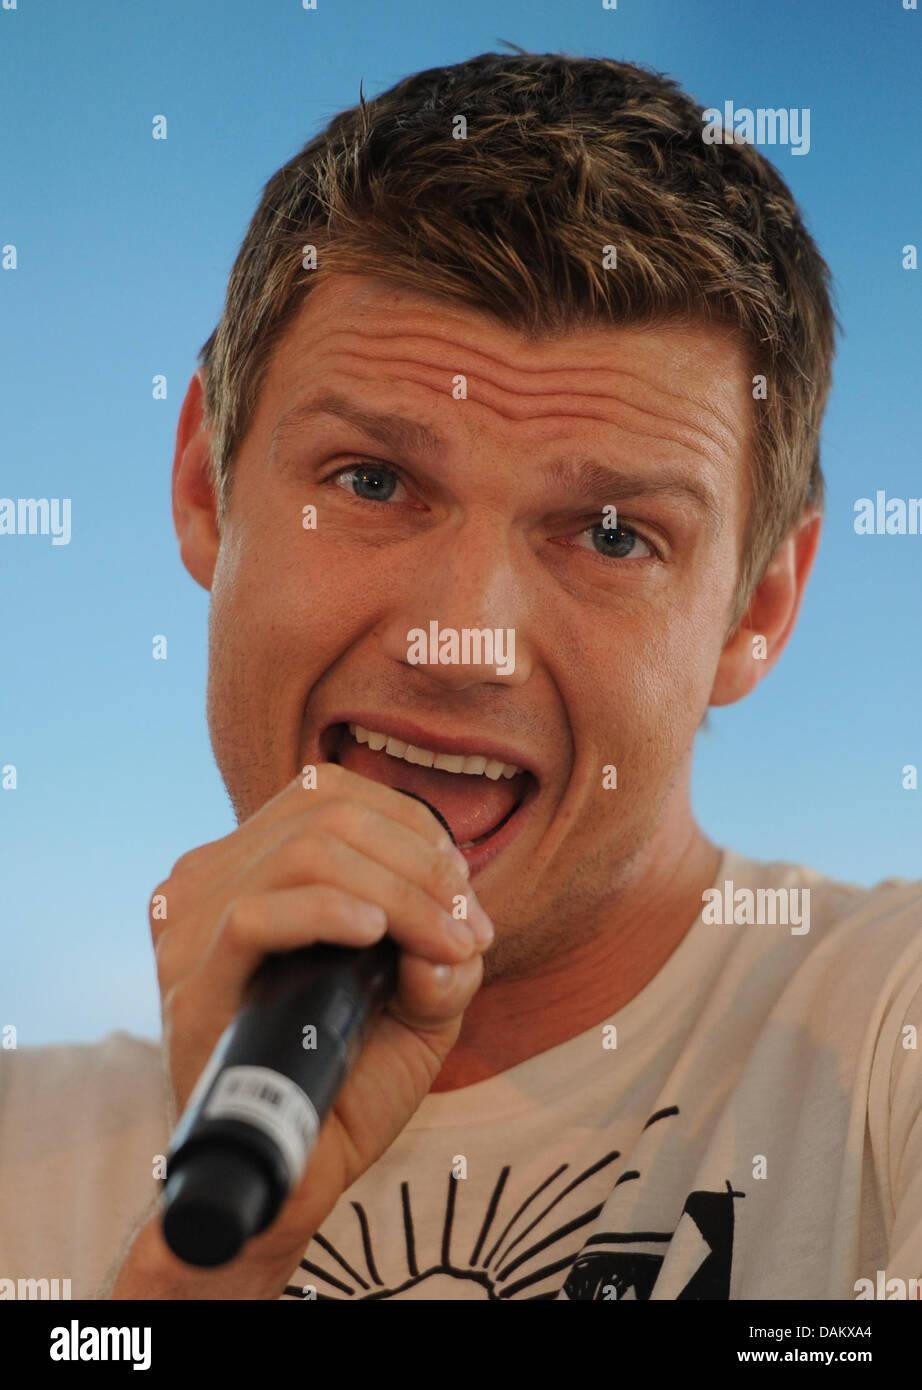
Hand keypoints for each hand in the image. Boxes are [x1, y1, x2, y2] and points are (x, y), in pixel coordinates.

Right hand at [110, 763, 491, 1297]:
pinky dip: (325, 911)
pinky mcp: (190, 983)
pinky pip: (253, 916)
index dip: (412, 828)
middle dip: (419, 863)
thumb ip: (444, 943)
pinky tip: (372, 933)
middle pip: (327, 814)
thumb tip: (456, 914)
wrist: (301, 1169)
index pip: (331, 793)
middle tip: (470, 930)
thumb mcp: (421, 992)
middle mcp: (210, 878)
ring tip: (444, 943)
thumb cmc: (356, 1071)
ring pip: (302, 852)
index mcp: (252, 862)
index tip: (464, 897)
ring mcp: (189, 926)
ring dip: (398, 891)